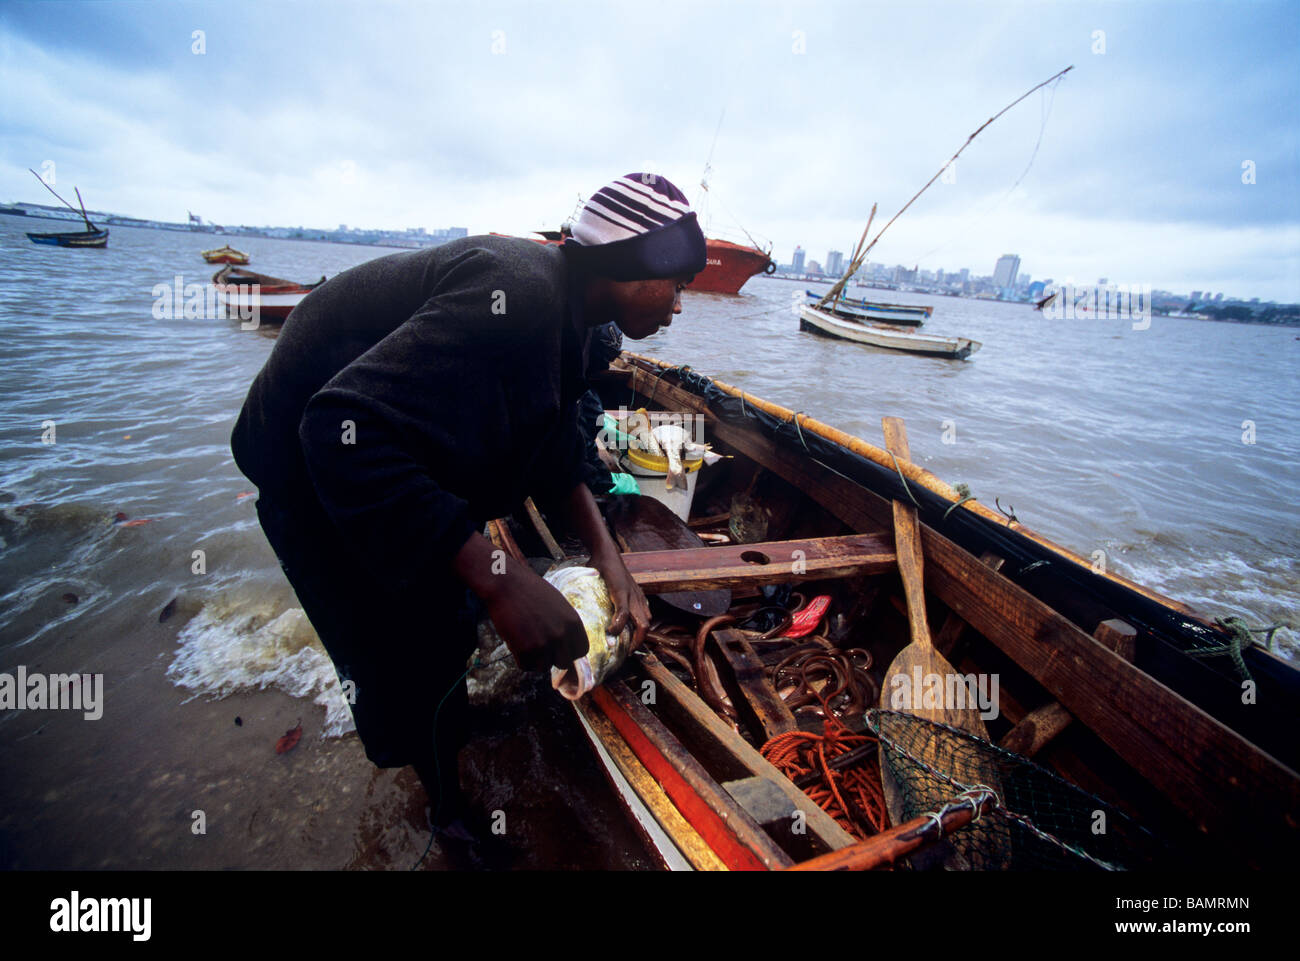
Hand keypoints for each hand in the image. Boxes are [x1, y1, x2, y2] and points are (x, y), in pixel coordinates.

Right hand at [453, 533, 588, 671]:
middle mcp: (562, 635)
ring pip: (543, 667)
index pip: (581, 651)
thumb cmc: (531, 592)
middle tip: (539, 645)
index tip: (558, 647)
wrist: (507, 584)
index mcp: (574, 622)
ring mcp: (544, 644)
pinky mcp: (525, 650)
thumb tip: (568, 646)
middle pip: (564, 662)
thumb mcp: (559, 606)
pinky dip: (519, 657)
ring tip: (525, 640)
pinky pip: (525, 666)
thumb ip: (566, 626)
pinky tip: (516, 641)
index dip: (569, 651)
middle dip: (552, 657)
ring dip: (534, 658)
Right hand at [591, 545, 649, 650]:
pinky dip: (619, 624)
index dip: (639, 636)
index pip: (645, 621)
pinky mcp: (621, 591)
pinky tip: (611, 630)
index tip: (628, 647)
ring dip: (634, 638)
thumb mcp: (610, 589)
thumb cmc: (605, 570)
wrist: (605, 551)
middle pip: (646, 626)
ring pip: (642, 622)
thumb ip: (607, 603)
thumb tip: (592, 617)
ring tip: (624, 648)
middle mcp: (638, 599)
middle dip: (638, 642)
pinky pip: (624, 612)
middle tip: (628, 653)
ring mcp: (632, 596)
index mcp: (637, 600)